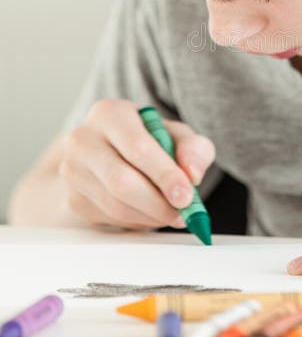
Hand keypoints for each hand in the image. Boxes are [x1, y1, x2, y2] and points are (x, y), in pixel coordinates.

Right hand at [60, 99, 215, 229]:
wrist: (111, 150)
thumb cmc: (148, 139)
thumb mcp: (176, 134)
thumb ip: (193, 148)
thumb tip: (193, 174)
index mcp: (109, 114)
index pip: (138, 147)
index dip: (164, 175)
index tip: (186, 195)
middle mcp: (83, 139)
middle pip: (121, 181)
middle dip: (158, 203)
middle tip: (184, 213)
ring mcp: (72, 171)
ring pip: (115, 205)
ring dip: (150, 216)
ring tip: (173, 214)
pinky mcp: (73, 198)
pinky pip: (109, 219)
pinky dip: (137, 222)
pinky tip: (150, 212)